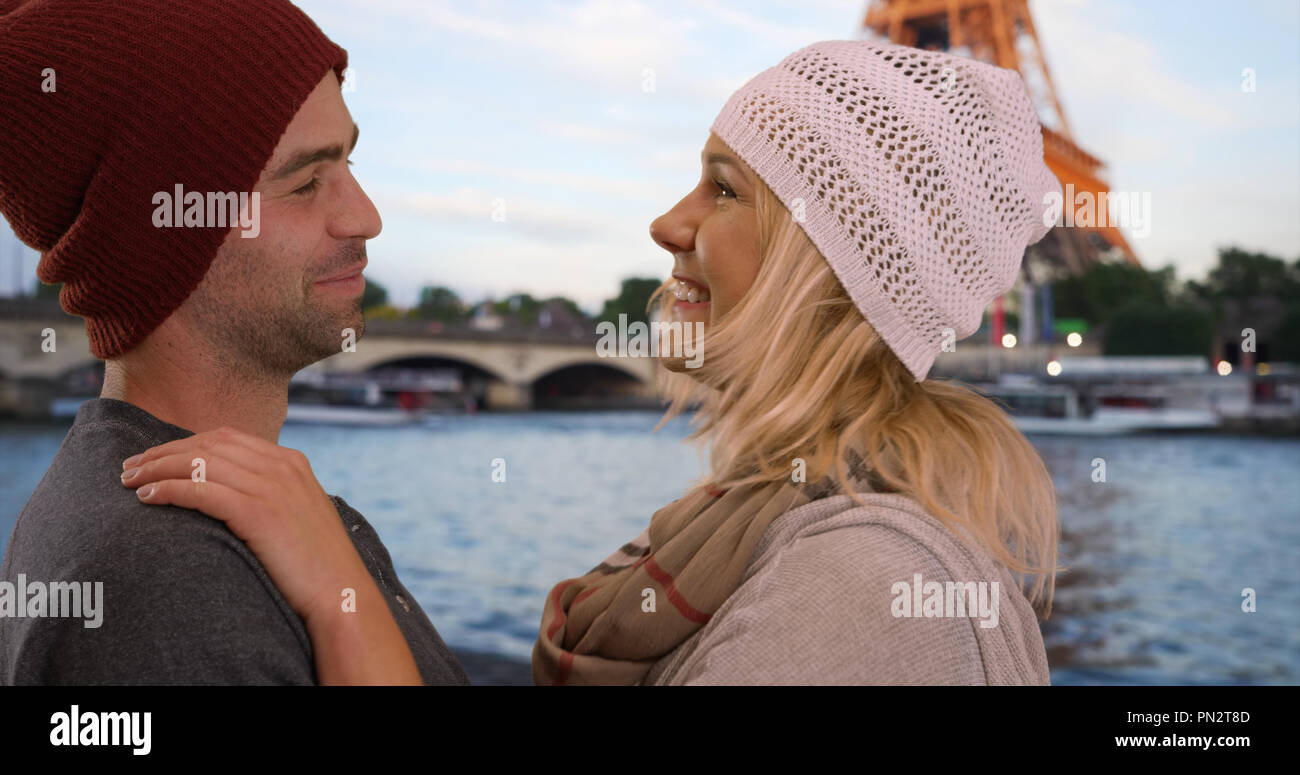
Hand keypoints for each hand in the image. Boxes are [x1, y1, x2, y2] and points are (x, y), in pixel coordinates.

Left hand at [120, 427, 365, 627]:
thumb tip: (232, 494)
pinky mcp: (259, 512)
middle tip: (130, 467)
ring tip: (130, 480)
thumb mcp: (299, 514)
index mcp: (292, 462)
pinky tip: (148, 497)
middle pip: (208, 445)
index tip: (156, 457)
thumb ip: (273, 494)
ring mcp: (272, 487)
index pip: (227, 437)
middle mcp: (282, 467)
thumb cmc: (316, 564)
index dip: (185, 443)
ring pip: (199, 463)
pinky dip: (169, 489)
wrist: (340, 592)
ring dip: (157, 468)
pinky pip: (201, 490)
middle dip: (163, 453)